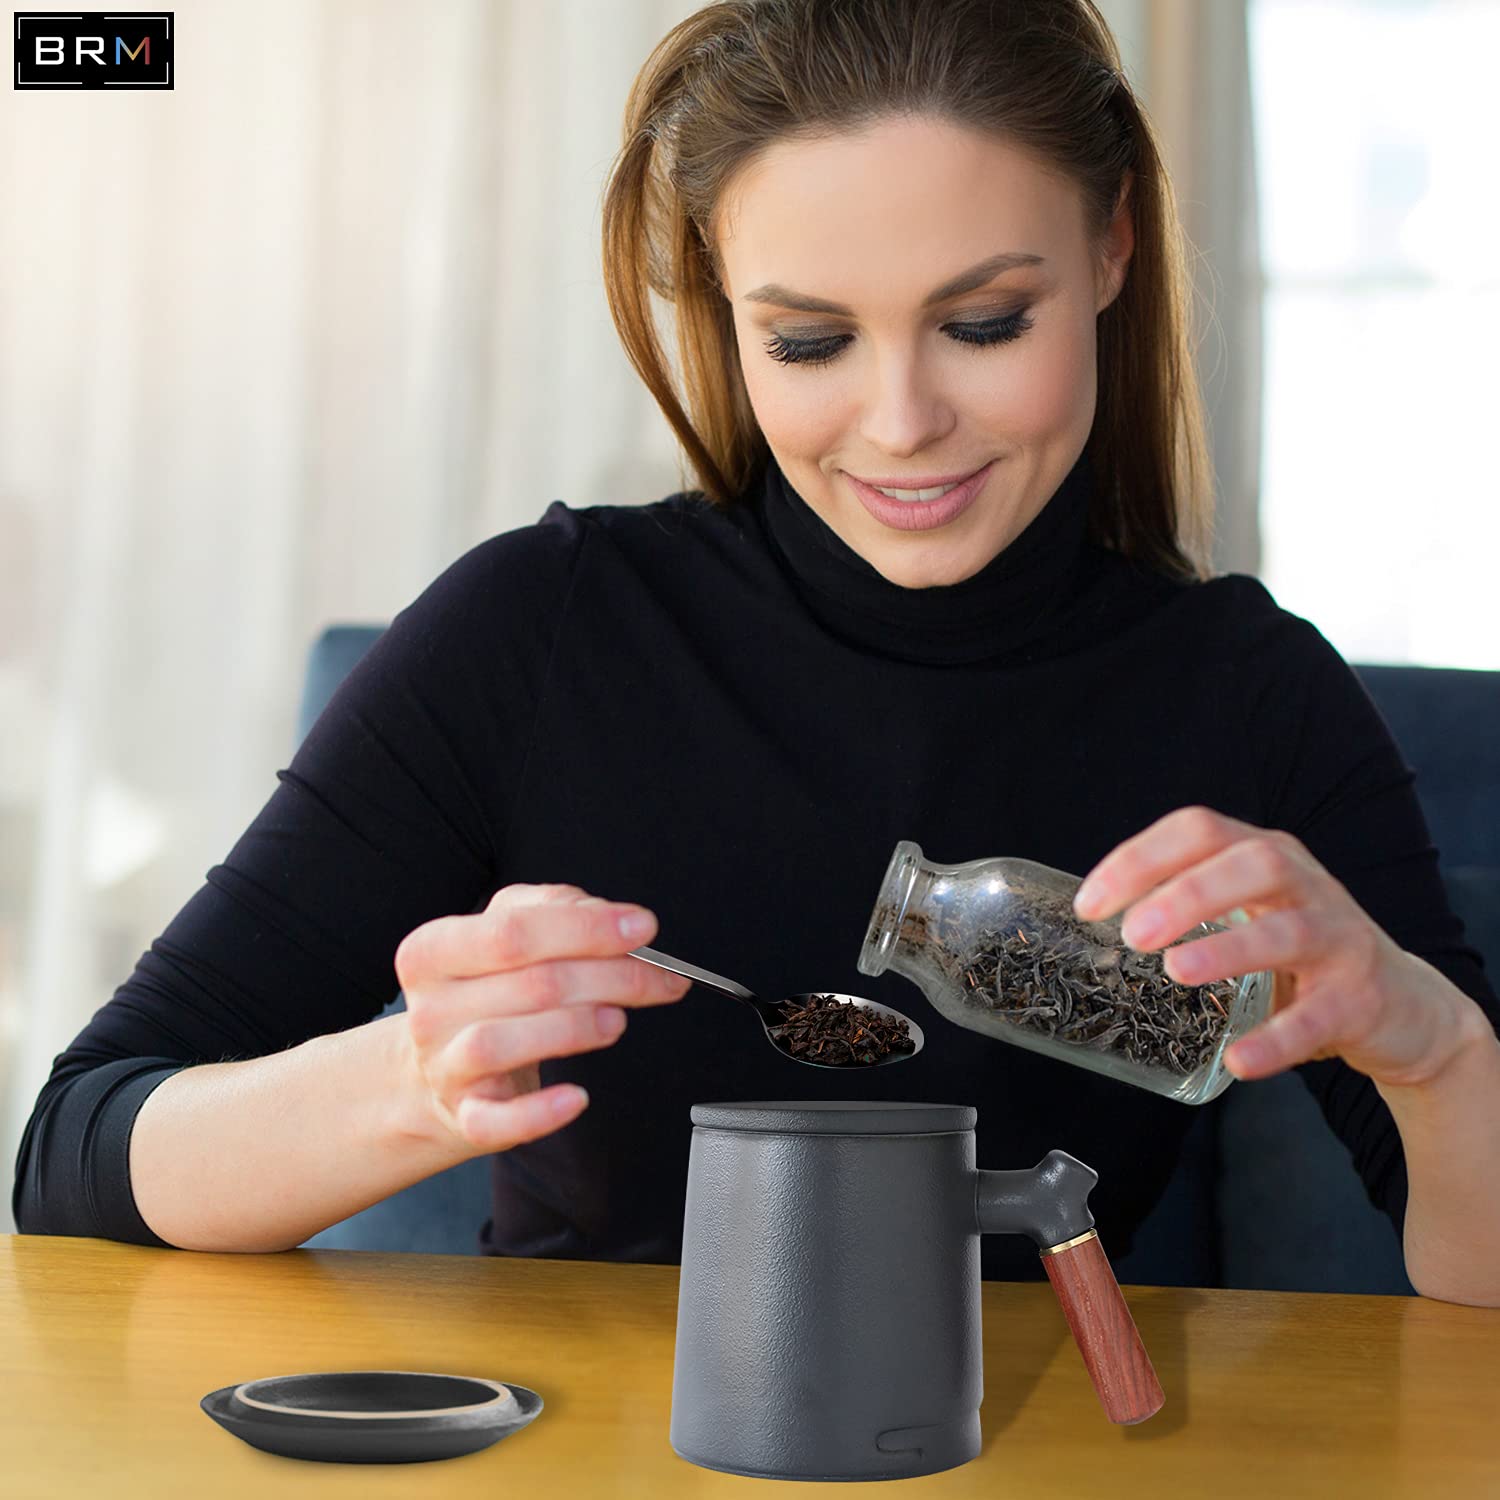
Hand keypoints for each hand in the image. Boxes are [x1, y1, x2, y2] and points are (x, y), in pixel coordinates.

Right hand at [393, 883, 691, 1153]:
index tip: (642, 927)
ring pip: (506, 1042)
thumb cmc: (485, 992)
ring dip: (577, 1028)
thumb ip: (554, 909)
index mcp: (434, 950)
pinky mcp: (465, 1115)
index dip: (587, 928)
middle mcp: (432, 1008)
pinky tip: (577, 1097)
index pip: (513, 930)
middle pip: (531, 984)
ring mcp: (444, 1066)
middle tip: (661, 977)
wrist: (439, 1067)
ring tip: (617, 1020)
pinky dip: (539, 1114)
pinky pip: (496, 1121)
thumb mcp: (506, 931)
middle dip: (611, 976)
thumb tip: (609, 917)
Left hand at [1071, 806, 1474, 1087]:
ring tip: (1176, 972)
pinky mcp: (1363, 998)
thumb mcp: (1246, 915)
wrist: (1405, 1010)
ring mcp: (1341, 938)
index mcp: (1264, 856)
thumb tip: (1088, 932)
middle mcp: (1305, 885)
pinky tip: (1238, 1059)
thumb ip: (1184, 912)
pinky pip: (1320, 1016)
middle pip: (1251, 864)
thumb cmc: (1299, 958)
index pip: (1198, 830)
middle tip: (1132, 934)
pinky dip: (1278, 1038)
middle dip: (1186, 894)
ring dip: (1229, 950)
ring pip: (1290, 931)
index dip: (1139, 857)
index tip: (1089, 904)